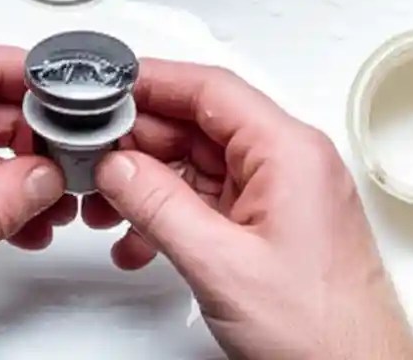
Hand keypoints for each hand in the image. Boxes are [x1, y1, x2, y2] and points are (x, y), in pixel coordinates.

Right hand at [83, 60, 412, 359]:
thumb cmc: (321, 329)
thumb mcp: (220, 263)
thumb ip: (159, 206)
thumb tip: (116, 165)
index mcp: (289, 152)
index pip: (210, 89)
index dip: (152, 82)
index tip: (105, 90)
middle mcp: (288, 163)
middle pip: (198, 124)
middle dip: (139, 142)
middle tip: (91, 157)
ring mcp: (279, 194)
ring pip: (197, 164)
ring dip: (148, 184)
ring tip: (107, 207)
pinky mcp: (269, 225)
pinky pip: (208, 200)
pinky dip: (168, 214)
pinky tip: (139, 240)